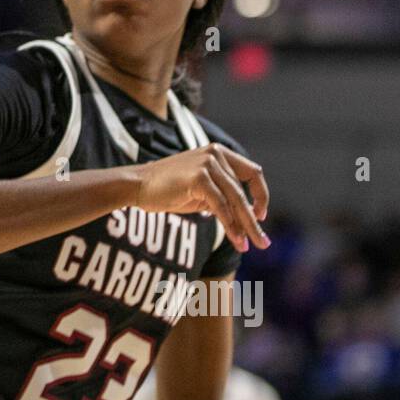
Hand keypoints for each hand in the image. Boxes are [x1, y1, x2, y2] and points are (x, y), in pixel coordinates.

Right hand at [128, 143, 269, 250]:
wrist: (137, 185)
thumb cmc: (168, 190)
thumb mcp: (202, 192)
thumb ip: (223, 198)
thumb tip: (247, 220)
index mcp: (219, 153)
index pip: (252, 172)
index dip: (261, 195)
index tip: (261, 215)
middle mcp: (216, 155)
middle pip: (244, 192)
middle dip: (254, 220)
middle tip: (263, 242)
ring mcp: (207, 164)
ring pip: (235, 200)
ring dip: (245, 226)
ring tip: (250, 246)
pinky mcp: (199, 177)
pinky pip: (221, 206)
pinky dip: (230, 225)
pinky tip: (235, 239)